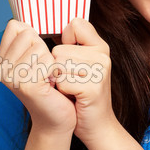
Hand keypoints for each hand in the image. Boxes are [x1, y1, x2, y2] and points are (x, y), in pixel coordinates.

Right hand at [0, 19, 76, 134]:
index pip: (16, 26)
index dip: (34, 37)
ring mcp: (12, 77)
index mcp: (2, 59)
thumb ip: (30, 39)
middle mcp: (2, 68)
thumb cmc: (52, 87)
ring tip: (50, 79)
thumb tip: (23, 21)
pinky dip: (57, 71)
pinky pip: (49, 62)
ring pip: (41, 48)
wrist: (58, 119)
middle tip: (46, 72)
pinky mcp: (27, 86)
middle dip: (45, 51)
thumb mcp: (38, 59)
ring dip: (52, 62)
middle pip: (29, 35)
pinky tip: (53, 85)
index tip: (39, 58)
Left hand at [50, 18, 118, 146]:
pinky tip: (74, 97)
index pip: (75, 25)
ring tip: (72, 89)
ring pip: (58, 65)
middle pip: (59, 49)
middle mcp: (104, 55)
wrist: (97, 124)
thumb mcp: (80, 63)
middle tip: (72, 81)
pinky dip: (63, 92)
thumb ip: (71, 43)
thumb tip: (45, 27)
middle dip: (57, 68)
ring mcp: (101, 71)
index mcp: (101, 46)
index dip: (65, 41)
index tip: (70, 58)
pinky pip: (62, 81)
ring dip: (59, 80)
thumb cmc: (82, 93)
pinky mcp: (94, 87)